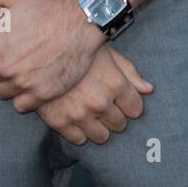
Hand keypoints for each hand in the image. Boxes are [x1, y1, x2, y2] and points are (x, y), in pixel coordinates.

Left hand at [0, 0, 103, 110]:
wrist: (81, 19)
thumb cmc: (46, 5)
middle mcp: (5, 67)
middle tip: (14, 56)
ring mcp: (24, 83)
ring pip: (2, 92)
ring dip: (9, 83)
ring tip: (23, 69)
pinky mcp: (42, 94)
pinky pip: (21, 106)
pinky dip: (24, 97)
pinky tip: (33, 82)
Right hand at [35, 46, 153, 144]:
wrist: (38, 48)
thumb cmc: (77, 46)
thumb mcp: (107, 53)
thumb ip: (129, 72)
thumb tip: (149, 90)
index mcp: (115, 84)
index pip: (136, 109)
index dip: (129, 104)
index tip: (121, 99)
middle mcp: (100, 103)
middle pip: (120, 124)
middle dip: (115, 115)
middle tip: (104, 104)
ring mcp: (80, 115)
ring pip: (102, 137)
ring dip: (99, 127)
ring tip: (90, 113)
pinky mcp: (60, 122)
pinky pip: (79, 140)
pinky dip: (79, 131)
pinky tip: (75, 117)